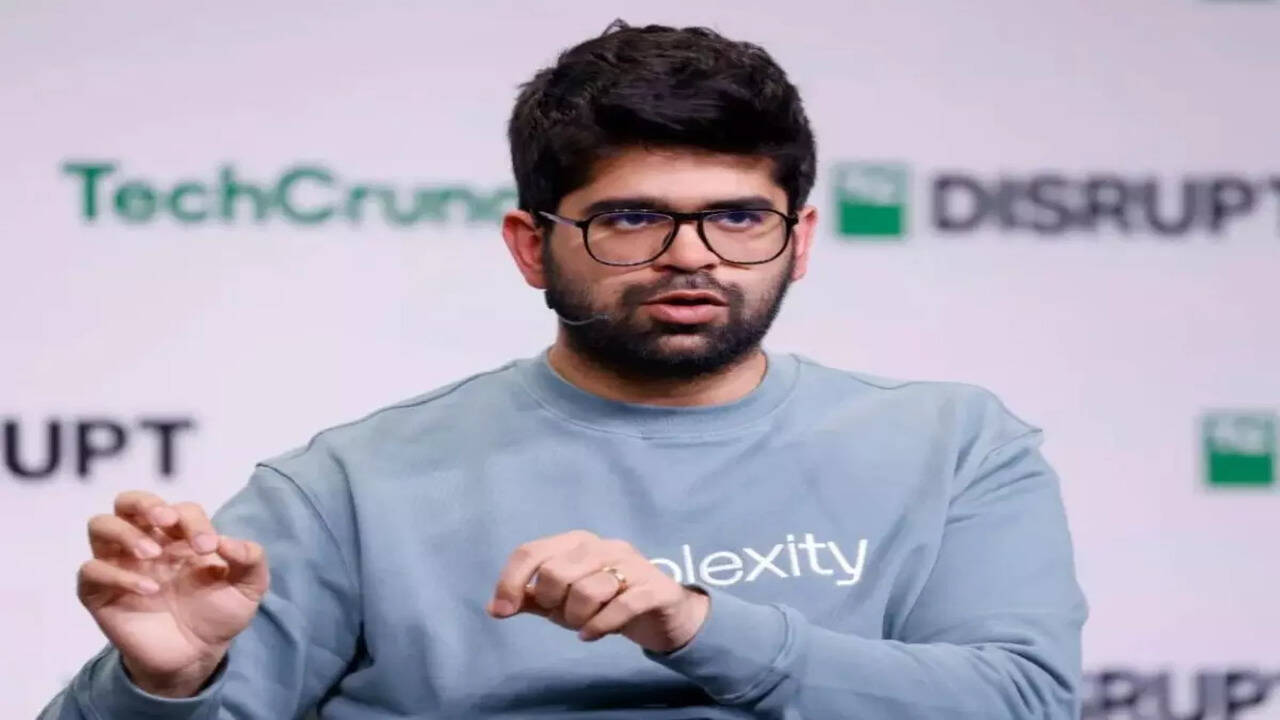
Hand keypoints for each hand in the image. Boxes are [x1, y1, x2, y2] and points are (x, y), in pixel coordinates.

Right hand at [76, 491, 269, 696]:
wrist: (197, 655)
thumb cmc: (219, 614)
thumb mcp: (249, 587)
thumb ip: (251, 559)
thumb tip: (228, 541)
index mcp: (179, 536)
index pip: (179, 509)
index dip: (193, 521)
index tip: (208, 548)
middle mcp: (147, 543)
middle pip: (127, 501)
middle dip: (144, 503)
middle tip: (165, 521)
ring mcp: (120, 565)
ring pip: (100, 526)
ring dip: (125, 533)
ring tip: (152, 555)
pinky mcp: (100, 593)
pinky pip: (91, 571)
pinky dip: (117, 575)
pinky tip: (149, 590)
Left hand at [487, 530, 709, 652]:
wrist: (664, 614)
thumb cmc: (606, 603)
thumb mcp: (563, 602)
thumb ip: (531, 599)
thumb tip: (494, 607)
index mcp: (577, 543)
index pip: (531, 551)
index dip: (510, 581)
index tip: (502, 611)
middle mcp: (604, 546)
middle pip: (556, 572)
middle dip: (552, 604)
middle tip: (564, 616)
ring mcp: (632, 565)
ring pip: (587, 590)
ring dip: (577, 618)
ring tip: (583, 625)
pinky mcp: (654, 588)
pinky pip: (621, 606)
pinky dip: (600, 626)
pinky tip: (591, 636)